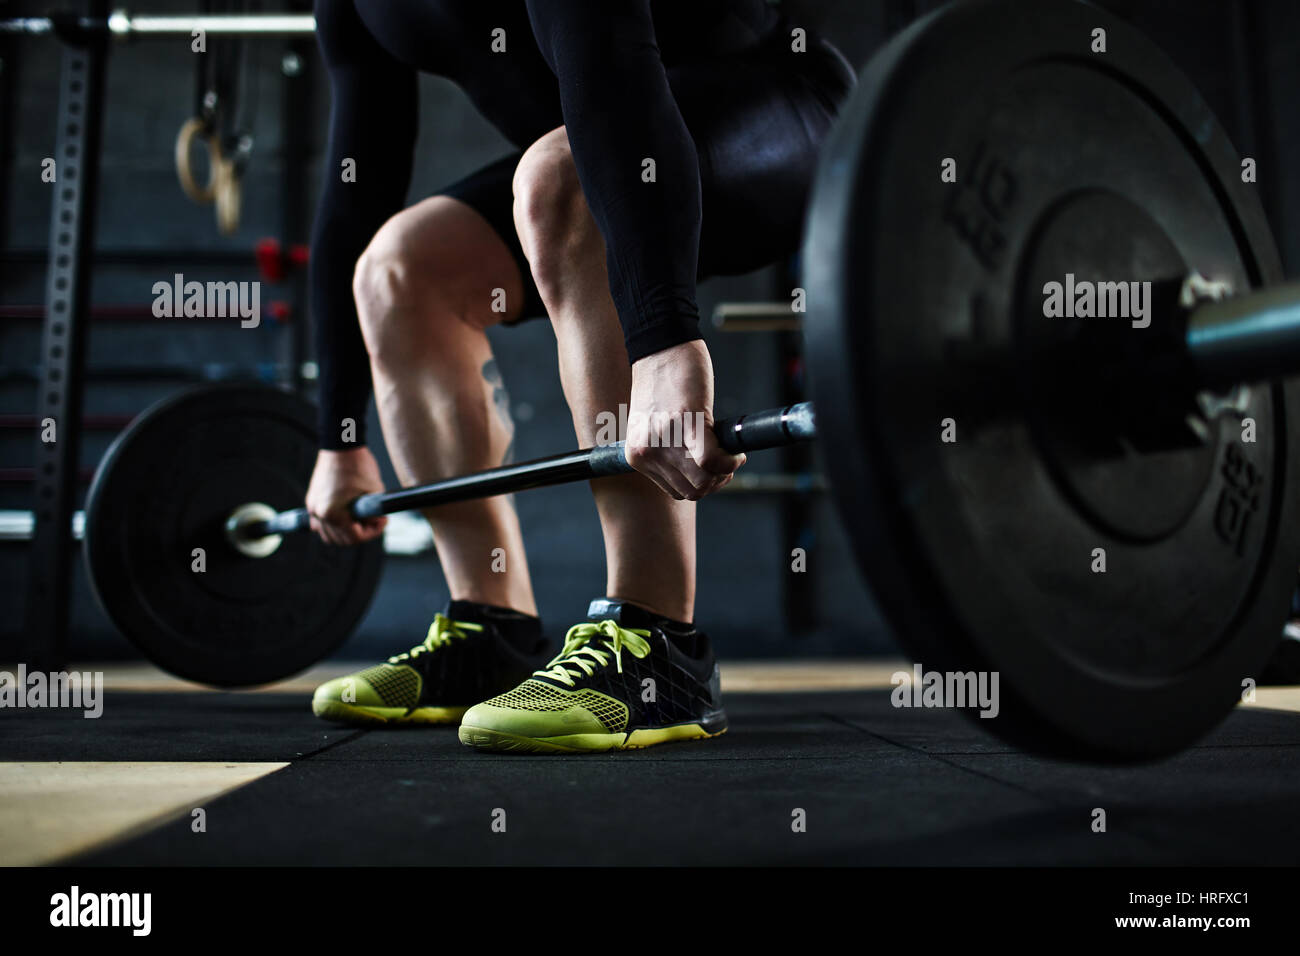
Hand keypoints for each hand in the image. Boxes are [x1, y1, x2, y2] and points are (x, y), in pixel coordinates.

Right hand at [306, 447, 388, 545]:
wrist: (341, 445)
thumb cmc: (358, 465)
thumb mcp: (375, 492)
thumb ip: (375, 513)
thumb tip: (374, 523)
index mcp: (333, 514)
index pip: (355, 538)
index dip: (373, 532)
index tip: (382, 521)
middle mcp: (319, 513)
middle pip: (341, 540)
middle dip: (361, 532)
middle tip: (374, 520)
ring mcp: (313, 507)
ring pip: (329, 534)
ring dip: (347, 531)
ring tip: (362, 517)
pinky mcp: (312, 500)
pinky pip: (320, 522)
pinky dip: (334, 524)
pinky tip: (347, 516)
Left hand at [625, 340, 744, 499]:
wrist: (661, 344)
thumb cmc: (663, 381)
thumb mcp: (655, 426)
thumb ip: (669, 451)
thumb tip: (699, 474)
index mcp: (637, 455)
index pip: (676, 490)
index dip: (701, 483)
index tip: (713, 469)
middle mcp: (647, 452)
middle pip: (692, 490)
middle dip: (716, 480)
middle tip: (727, 461)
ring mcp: (664, 439)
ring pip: (704, 480)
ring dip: (725, 471)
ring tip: (730, 453)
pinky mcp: (686, 422)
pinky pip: (711, 461)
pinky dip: (729, 461)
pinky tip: (735, 453)